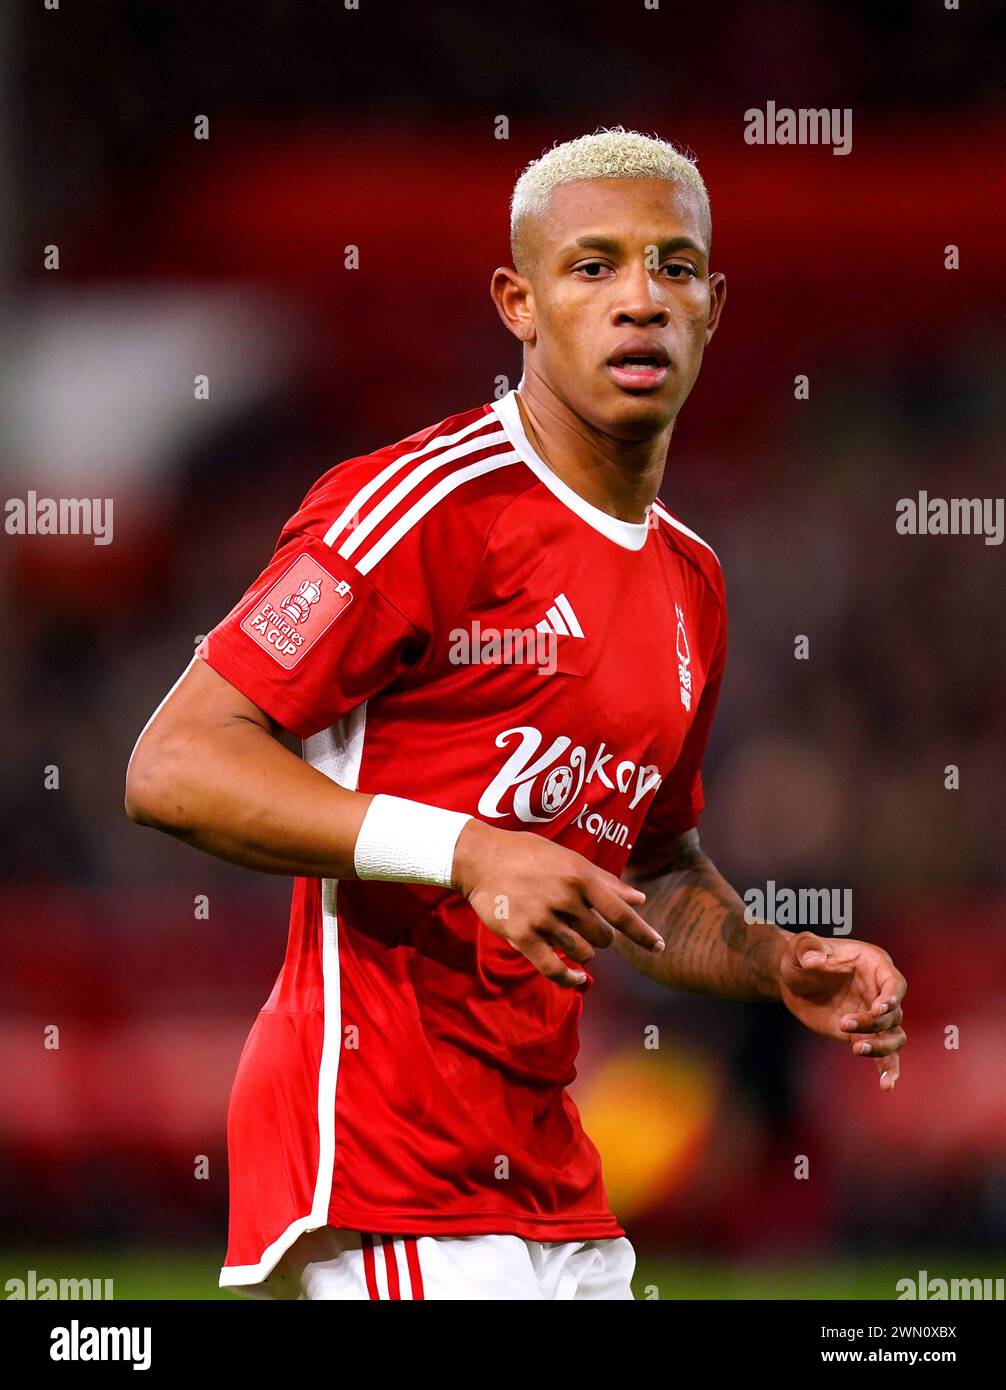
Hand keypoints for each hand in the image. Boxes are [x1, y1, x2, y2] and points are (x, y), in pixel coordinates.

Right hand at [452, 819, 663, 987]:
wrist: (480, 858)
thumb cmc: (528, 854)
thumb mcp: (569, 859)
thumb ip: (605, 881)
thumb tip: (640, 899)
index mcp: (580, 877)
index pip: (621, 912)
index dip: (642, 933)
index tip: (659, 947)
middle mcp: (565, 898)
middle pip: (602, 937)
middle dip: (600, 937)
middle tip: (585, 926)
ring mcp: (543, 919)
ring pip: (581, 952)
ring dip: (583, 952)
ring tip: (570, 938)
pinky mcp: (522, 936)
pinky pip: (553, 969)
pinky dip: (570, 978)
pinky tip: (579, 979)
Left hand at [778, 932, 906, 1090]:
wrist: (792, 979)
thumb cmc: (800, 957)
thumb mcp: (800, 947)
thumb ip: (808, 948)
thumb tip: (815, 960)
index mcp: (873, 965)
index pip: (893, 983)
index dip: (891, 997)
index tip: (878, 1009)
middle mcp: (878, 991)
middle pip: (894, 1013)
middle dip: (872, 1022)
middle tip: (843, 1024)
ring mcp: (873, 1015)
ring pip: (894, 1035)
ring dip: (881, 1046)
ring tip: (857, 1049)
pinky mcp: (862, 1034)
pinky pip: (884, 1054)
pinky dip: (887, 1068)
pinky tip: (886, 1085)